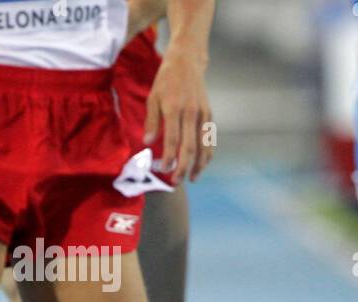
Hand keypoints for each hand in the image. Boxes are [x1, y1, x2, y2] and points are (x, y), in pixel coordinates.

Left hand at [143, 47, 212, 183]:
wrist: (187, 63)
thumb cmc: (166, 80)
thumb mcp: (153, 97)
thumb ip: (152, 121)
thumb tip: (148, 143)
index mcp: (174, 108)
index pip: (173, 140)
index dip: (169, 157)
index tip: (164, 170)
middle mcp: (191, 113)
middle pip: (189, 147)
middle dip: (183, 167)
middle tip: (176, 181)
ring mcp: (203, 115)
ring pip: (203, 147)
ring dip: (198, 165)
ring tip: (191, 178)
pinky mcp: (209, 116)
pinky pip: (209, 140)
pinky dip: (206, 155)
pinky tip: (200, 165)